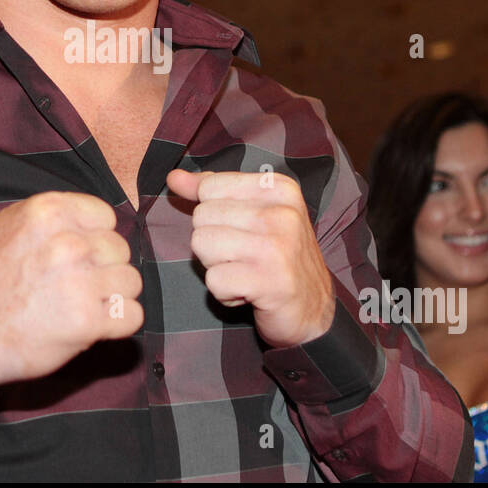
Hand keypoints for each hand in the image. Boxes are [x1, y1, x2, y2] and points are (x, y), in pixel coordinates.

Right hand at [0, 191, 142, 387]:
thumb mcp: (8, 226)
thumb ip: (52, 218)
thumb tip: (94, 220)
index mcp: (48, 212)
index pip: (107, 217)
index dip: (94, 238)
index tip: (75, 257)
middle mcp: (67, 242)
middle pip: (120, 250)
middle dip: (103, 269)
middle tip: (74, 286)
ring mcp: (79, 282)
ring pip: (131, 282)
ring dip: (112, 297)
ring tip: (80, 306)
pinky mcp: (86, 321)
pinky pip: (131, 316)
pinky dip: (116, 325)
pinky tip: (90, 326)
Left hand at [166, 169, 334, 348]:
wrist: (313, 309)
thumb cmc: (277, 257)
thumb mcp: (252, 213)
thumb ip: (211, 191)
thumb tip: (174, 178)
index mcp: (279, 188)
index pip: (210, 187)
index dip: (215, 215)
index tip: (243, 231)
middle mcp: (282, 213)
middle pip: (202, 217)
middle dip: (213, 243)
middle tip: (245, 257)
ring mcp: (278, 247)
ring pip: (202, 245)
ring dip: (216, 267)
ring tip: (245, 272)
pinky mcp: (270, 282)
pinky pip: (214, 280)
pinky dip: (224, 292)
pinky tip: (248, 292)